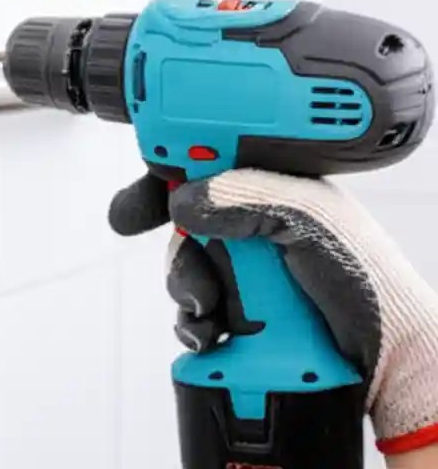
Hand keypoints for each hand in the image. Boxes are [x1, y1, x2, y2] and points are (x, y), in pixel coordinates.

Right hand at [109, 168, 437, 457]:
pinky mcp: (238, 320)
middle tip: (183, 268)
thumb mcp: (312, 220)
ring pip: (184, 275)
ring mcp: (245, 278)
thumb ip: (249, 197)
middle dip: (178, 252)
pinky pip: (192, 318)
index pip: (204, 168)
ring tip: (213, 309)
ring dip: (187, 292)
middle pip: (183, 228)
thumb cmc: (369, 282)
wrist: (388, 359)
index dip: (163, 178)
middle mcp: (254, 234)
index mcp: (270, 193)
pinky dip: (194, 327)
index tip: (139, 199)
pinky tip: (212, 332)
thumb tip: (186, 198)